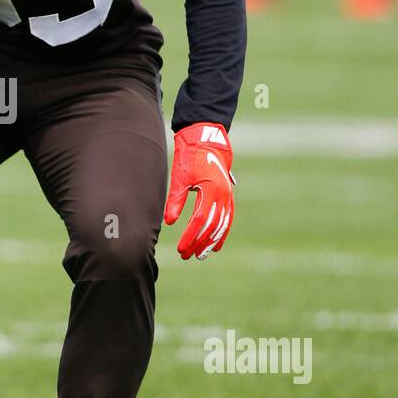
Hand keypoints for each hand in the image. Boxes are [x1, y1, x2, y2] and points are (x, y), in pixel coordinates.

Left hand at [164, 122, 234, 260]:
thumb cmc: (190, 158)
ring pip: (222, 225)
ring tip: (200, 255)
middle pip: (211, 226)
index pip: (199, 220)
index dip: (190, 236)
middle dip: (199, 243)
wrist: (207, 141)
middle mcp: (224, 196)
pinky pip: (227, 219)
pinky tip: (216, 246)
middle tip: (187, 256)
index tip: (181, 248)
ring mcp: (228, 197)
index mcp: (212, 190)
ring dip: (211, 242)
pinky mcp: (228, 197)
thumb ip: (175, 200)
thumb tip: (169, 222)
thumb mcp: (180, 178)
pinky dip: (222, 233)